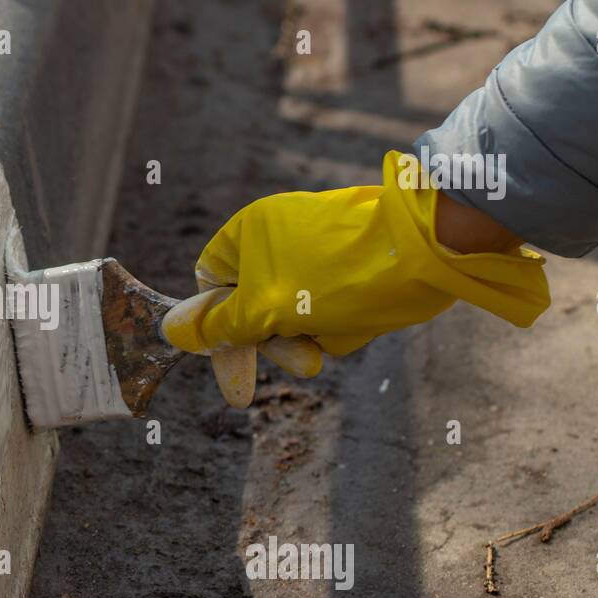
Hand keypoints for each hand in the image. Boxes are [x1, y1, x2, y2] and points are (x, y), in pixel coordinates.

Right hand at [162, 152, 550, 402]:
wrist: (427, 252)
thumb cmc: (337, 275)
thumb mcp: (265, 308)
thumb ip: (217, 325)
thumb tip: (170, 332)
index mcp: (248, 233)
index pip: (209, 285)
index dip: (215, 327)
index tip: (230, 364)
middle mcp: (277, 239)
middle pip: (250, 309)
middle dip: (278, 340)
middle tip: (304, 361)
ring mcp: (315, 255)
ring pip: (292, 319)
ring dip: (312, 336)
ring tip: (343, 326)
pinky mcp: (350, 271)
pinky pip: (328, 315)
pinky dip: (342, 326)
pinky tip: (364, 318)